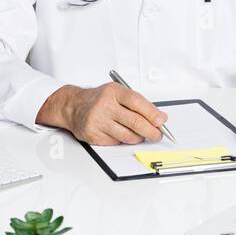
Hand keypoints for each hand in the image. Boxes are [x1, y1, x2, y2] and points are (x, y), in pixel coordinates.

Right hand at [37, 82, 167, 145]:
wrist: (74, 106)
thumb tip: (159, 118)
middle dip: (151, 131)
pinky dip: (123, 141)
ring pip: (128, 136)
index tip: (162, 121)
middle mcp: (104, 105)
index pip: (137, 102)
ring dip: (139, 138)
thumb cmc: (100, 99)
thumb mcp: (117, 93)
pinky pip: (117, 142)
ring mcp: (98, 121)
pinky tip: (121, 134)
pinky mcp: (94, 135)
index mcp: (113, 91)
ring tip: (140, 134)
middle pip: (135, 122)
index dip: (152, 113)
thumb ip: (138, 103)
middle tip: (158, 135)